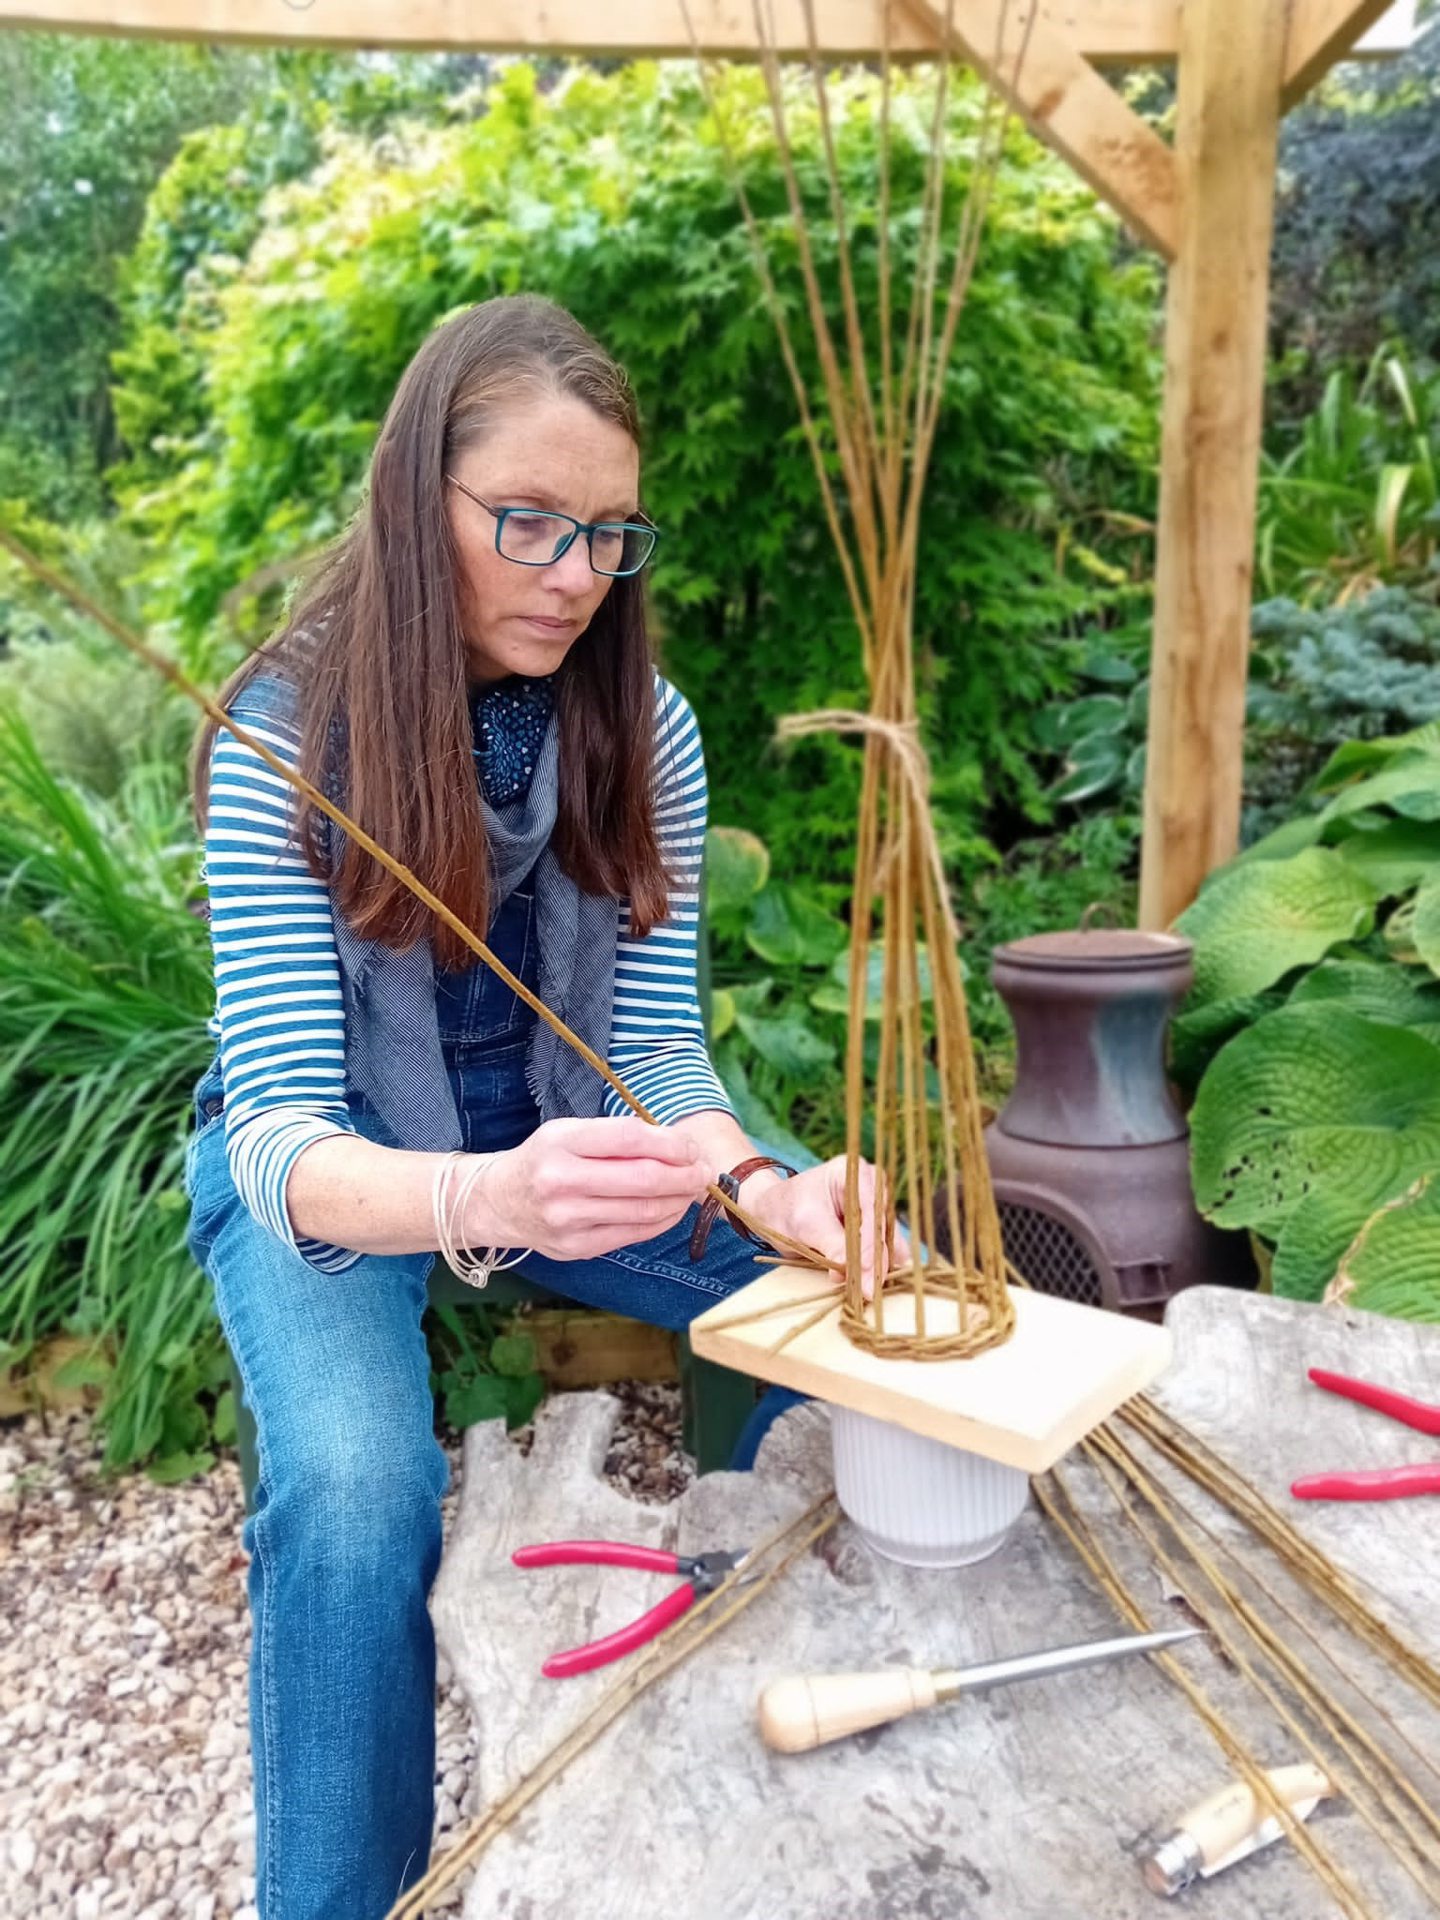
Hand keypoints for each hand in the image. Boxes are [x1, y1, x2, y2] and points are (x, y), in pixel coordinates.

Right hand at [465, 1118, 715, 1260]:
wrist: (499, 1202)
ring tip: (692, 1188)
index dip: (671, 1143)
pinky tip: (672, 1208)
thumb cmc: (544, 1159)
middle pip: (644, 1179)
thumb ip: (617, 1136)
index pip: (631, 1139)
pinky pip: (634, 1234)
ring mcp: (568, 1220)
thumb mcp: (569, 1132)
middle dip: (686, 1175)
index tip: (690, 1147)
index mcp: (561, 1142)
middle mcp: (561, 1182)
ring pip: (644, 1211)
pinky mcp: (577, 1248)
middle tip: (704, 1171)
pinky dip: (662, 1221)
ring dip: (679, 1200)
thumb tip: (677, 1146)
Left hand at [742, 1155, 906, 1299]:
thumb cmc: (786, 1210)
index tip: (866, 1272)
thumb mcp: (807, 1226)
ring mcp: (874, 1208)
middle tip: (870, 1292)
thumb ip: (835, 1247)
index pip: (871, 1210)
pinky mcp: (873, 1229)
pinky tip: (874, 1286)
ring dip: (881, 1267)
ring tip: (872, 1293)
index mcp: (853, 1173)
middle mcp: (870, 1187)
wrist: (773, 1213)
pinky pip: (882, 1250)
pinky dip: (877, 1269)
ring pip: (887, 1241)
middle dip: (878, 1260)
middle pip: (882, 1227)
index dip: (871, 1243)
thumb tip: (859, 1277)